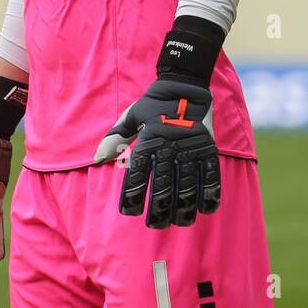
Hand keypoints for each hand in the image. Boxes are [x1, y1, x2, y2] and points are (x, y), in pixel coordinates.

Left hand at [94, 78, 220, 227]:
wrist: (185, 83)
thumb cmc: (154, 102)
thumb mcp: (132, 116)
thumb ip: (115, 138)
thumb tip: (97, 158)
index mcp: (148, 140)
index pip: (137, 173)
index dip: (132, 195)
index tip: (128, 212)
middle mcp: (169, 147)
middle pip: (163, 184)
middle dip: (159, 207)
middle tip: (155, 225)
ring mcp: (191, 148)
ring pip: (187, 183)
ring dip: (184, 205)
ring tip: (181, 222)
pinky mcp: (208, 147)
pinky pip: (210, 174)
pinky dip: (209, 192)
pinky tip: (205, 209)